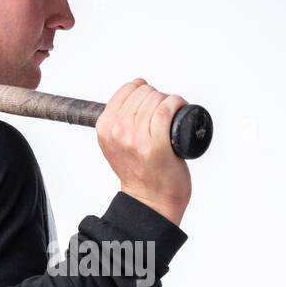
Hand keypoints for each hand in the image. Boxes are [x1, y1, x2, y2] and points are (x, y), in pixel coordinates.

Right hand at [95, 78, 191, 225]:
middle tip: (163, 115)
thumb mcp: (116, 142)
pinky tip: (180, 109)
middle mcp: (118, 132)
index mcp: (105, 127)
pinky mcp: (156, 145)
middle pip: (144, 93)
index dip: (143, 93)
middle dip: (157, 98)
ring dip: (169, 101)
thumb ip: (120, 118)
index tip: (151, 105)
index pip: (127, 90)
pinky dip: (177, 104)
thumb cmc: (139, 173)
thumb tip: (138, 85)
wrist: (150, 201)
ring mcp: (136, 138)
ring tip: (172, 117)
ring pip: (156, 99)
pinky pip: (167, 109)